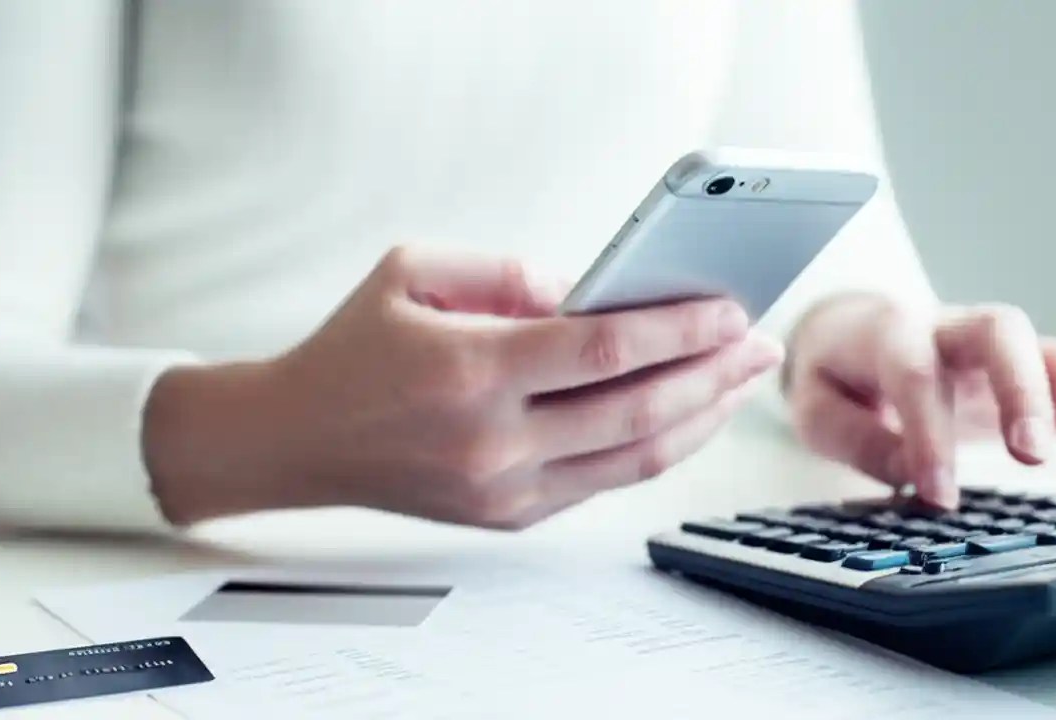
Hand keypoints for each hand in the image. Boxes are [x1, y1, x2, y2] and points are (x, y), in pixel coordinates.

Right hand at [145, 247, 781, 527]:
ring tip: (739, 382)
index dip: (678, 329)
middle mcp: (492, 440)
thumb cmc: (354, 346)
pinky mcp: (510, 515)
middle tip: (757, 343)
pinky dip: (655, 449)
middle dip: (712, 375)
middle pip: (637, 410)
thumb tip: (592, 292)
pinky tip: (685, 416)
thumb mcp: (413, 270)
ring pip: (633, 458)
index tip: (728, 308)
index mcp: (468, 370)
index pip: (602, 350)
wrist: (298, 438)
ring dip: (700, 419)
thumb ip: (507, 272)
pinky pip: (604, 481)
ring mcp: (504, 489)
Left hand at [783, 292, 1055, 507]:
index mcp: (890, 332)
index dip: (929, 430)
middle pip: (1005, 332)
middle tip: (1033, 457)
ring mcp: (1000, 349)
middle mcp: (954, 328)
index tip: (939, 495)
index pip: (915, 369)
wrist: (854, 333)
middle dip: (1024, 391)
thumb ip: (855, 438)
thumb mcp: (816, 408)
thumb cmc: (838, 375)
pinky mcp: (1032, 373)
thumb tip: (911, 472)